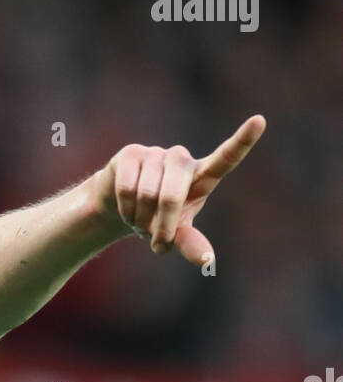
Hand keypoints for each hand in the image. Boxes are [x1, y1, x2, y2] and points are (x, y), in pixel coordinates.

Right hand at [94, 114, 265, 265]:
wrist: (121, 207)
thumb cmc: (158, 219)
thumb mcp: (178, 233)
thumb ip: (192, 243)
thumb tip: (207, 260)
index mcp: (202, 176)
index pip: (226, 158)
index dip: (242, 141)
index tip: (260, 121)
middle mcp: (181, 159)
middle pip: (171, 197)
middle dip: (161, 227)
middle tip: (157, 240)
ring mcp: (156, 153)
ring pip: (146, 194)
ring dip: (140, 220)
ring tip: (140, 221)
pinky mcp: (132, 153)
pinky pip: (127, 188)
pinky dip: (126, 210)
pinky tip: (127, 210)